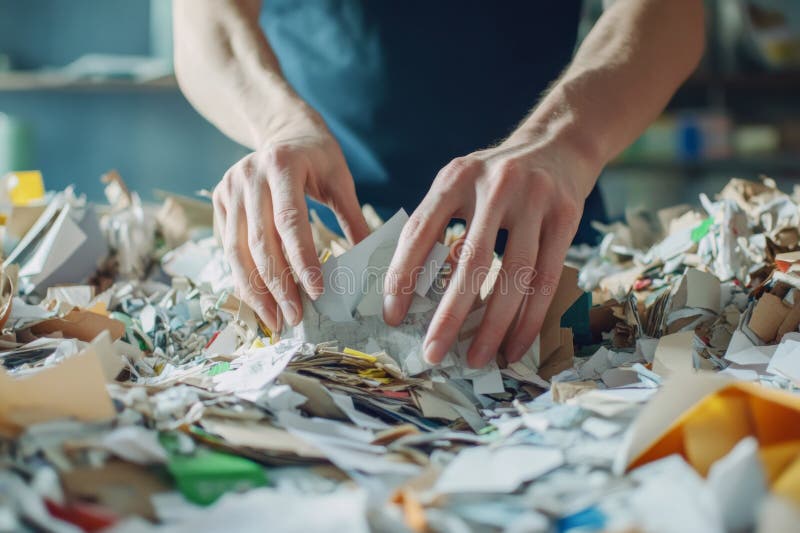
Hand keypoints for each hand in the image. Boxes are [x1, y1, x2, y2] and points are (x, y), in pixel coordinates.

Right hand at [213, 108, 369, 329]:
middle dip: (277, 286)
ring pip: (237, 251)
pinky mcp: (219, 202)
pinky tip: (259, 301)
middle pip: (260, 242)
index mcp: (281, 166)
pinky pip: (229, 248)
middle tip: (294, 318)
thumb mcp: (339, 179)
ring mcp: (228, 190)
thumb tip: (373, 262)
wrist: (282, 129)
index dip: (301, 259)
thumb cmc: (317, 156)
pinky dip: (243, 278)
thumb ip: (353, 218)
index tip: (315, 292)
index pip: (290, 222)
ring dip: (255, 290)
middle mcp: (248, 177)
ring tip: (274, 320)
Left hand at [383, 132, 597, 367]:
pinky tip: (514, 345)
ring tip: (477, 359)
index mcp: (457, 177)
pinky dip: (530, 318)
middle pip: (472, 262)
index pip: (422, 231)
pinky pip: (547, 279)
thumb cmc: (497, 177)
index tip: (392, 317)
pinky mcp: (568, 216)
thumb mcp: (461, 185)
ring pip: (515, 276)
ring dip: (494, 326)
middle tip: (433, 353)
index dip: (403, 277)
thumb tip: (414, 291)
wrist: (559, 143)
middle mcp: (496, 185)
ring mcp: (536, 199)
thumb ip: (439, 225)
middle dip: (450, 315)